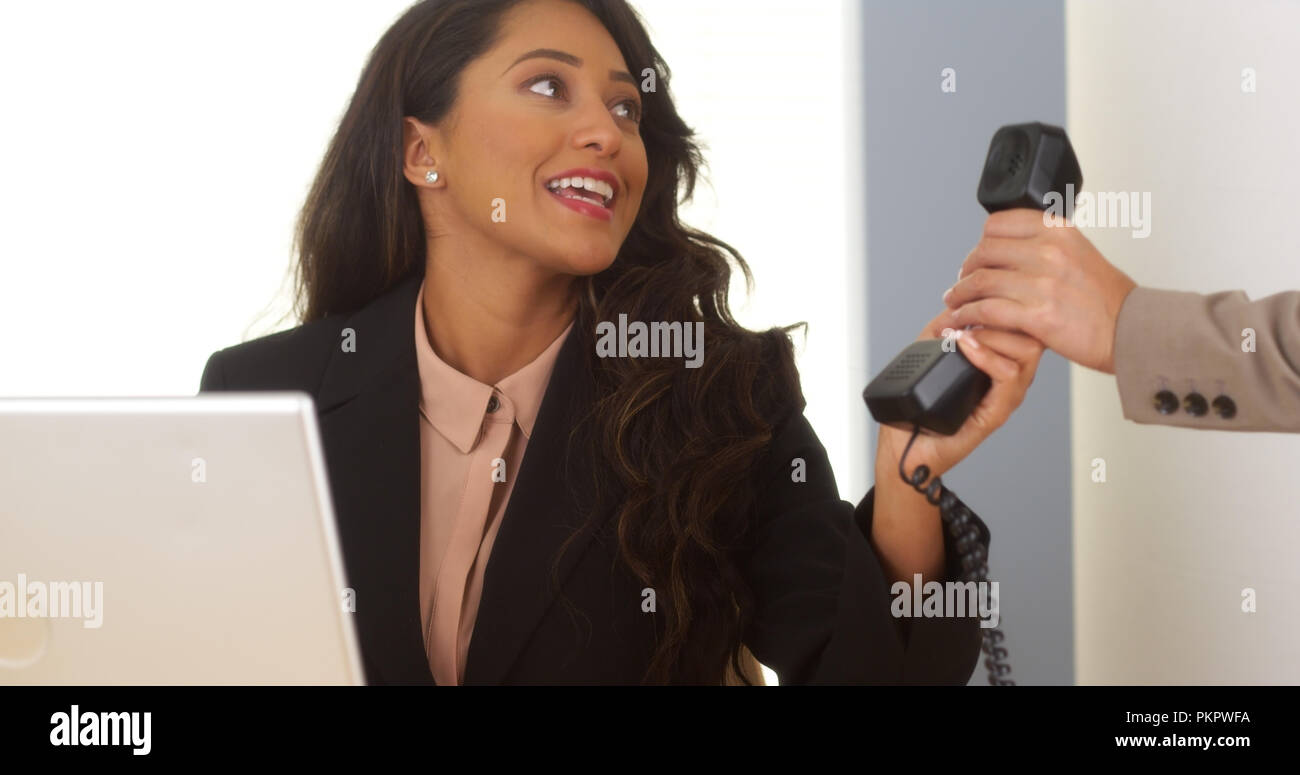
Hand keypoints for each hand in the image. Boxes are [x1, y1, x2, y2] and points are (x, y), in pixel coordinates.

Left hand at [876, 307, 1044, 482]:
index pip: (1025, 322)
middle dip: (1003, 313)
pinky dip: (988, 356)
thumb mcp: (929, 352)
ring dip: (993, 333)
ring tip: (962, 334)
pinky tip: (966, 347)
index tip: (978, 294)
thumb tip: (960, 298)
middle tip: (970, 314)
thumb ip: (946, 324)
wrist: (903, 447)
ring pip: (1027, 351)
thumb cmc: (919, 404)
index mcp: (1002, 360)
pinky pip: (1008, 376)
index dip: (1007, 301)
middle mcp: (1011, 376)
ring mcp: (1006, 395)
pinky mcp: (997, 413)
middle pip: (1033, 331)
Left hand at [943, 209, 1138, 373]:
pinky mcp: (1037, 315)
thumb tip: (1008, 247)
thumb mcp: (1078, 252)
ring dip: (960, 294)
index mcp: (1057, 230)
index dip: (979, 242)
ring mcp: (1042, 283)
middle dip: (965, 269)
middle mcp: (1049, 251)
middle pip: (984, 252)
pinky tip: (963, 320)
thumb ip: (1044, 245)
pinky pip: (987, 310)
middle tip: (961, 283)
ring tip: (955, 303)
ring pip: (981, 281)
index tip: (976, 258)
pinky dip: (968, 315)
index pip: (998, 224)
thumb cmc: (1105, 298)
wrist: (1129, 330)